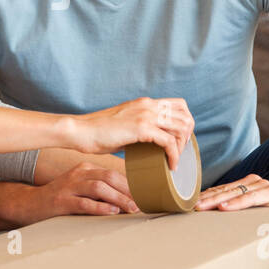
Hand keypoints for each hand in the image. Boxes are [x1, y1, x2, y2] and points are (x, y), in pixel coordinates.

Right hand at [16, 162, 140, 222]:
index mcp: (84, 169)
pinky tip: (111, 212)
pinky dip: (100, 207)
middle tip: (141, 203)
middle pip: (108, 177)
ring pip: (99, 188)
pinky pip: (84, 203)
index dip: (129, 185)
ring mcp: (68, 187)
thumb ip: (100, 189)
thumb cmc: (60, 198)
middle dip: (127, 191)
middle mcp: (77, 174)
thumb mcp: (80, 187)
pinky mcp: (61, 201)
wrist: (30, 204)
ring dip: (118, 198)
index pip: (112, 173)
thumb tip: (127, 200)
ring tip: (131, 208)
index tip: (143, 196)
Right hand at [68, 97, 193, 170]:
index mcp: (145, 103)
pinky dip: (173, 156)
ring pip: (181, 128)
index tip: (179, 140)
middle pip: (185, 115)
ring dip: (182, 147)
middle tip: (180, 152)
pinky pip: (169, 142)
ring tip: (174, 160)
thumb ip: (140, 128)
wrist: (81, 131)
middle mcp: (148, 105)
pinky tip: (169, 165)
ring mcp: (145, 115)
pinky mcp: (141, 128)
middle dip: (187, 136)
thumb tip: (152, 142)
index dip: (185, 123)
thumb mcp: (125, 124)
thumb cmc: (98, 132)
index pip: (179, 105)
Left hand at [195, 173, 268, 211]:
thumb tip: (216, 220)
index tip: (188, 204)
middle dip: (206, 199)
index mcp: (248, 186)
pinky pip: (254, 198)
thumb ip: (241, 213)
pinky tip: (226, 208)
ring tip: (202, 207)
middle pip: (225, 190)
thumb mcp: (258, 214)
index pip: (222, 190)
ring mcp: (266, 186)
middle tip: (189, 207)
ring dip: (217, 200)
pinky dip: (239, 202)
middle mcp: (255, 182)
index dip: (205, 197)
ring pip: (236, 192)